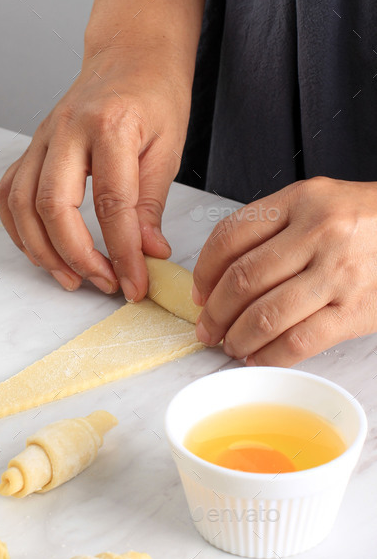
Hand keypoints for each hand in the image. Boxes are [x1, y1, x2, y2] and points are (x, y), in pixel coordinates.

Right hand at [0, 40, 191, 301]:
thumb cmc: (154, 94)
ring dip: (43, 250)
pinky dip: (18, 228)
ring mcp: (43, 137)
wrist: (129, 53)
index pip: (112, 204)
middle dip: (77, 256)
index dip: (123, 252)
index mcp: (110, 126)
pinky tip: (42, 249)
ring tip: (72, 278)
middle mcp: (67, 129)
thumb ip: (152, 203)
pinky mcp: (32, 145)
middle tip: (105, 282)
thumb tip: (147, 253)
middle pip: (54, 206)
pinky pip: (9, 192)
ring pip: (22, 204)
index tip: (136, 283)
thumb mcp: (169, 146)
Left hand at [192, 177, 376, 365]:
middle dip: (214, 311)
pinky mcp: (355, 311)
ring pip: (265, 314)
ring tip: (229, 344)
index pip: (231, 236)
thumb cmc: (366, 220)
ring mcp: (337, 273)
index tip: (199, 290)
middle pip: (242, 279)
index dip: (205, 270)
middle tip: (206, 326)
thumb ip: (272, 228)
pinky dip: (270, 355)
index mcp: (301, 201)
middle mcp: (318, 233)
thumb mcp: (317, 202)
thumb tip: (221, 272)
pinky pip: (299, 341)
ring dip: (237, 337)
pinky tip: (259, 356)